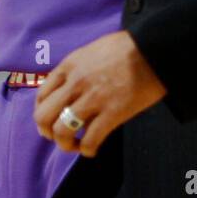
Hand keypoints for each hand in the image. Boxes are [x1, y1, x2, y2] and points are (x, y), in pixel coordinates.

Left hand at [34, 31, 166, 157]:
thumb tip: (71, 86)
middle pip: (44, 116)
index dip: (42, 112)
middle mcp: (76, 83)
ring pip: (62, 131)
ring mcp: (93, 99)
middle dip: (47, 131)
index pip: (42, 95)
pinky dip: (88, 150)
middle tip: (57, 136)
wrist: (154, 49)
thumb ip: (78, 67)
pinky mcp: (112, 113)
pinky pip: (90, 139)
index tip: (49, 121)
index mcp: (69, 66)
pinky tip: (92, 149)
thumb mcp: (92, 50)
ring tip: (75, 145)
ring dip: (65, 144)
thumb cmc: (128, 47)